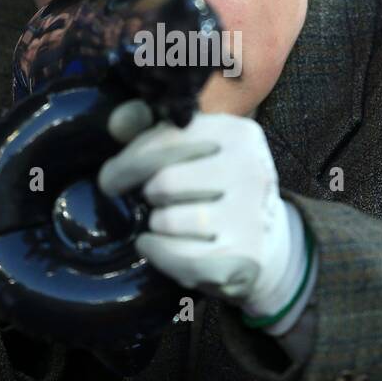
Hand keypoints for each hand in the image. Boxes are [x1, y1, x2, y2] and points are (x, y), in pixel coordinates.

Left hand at [98, 100, 309, 327]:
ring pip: (167, 221)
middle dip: (149, 195)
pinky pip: (177, 257)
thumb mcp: (195, 149)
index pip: (167, 141)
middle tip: (155, 200)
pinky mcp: (244, 256)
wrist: (269, 238)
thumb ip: (151, 131)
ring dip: (156, 225)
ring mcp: (250, 216)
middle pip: (165, 182)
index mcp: (238, 134)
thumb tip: (116, 123)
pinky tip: (156, 245)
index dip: (128, 162)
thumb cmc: (218, 186)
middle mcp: (251, 171)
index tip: (113, 178)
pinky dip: (157, 252)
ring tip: (168, 222)